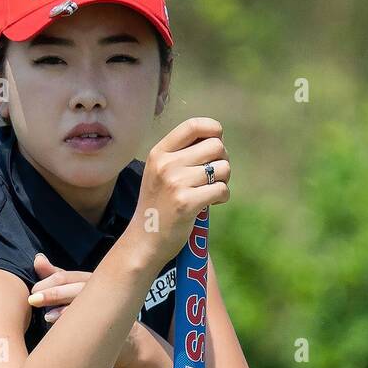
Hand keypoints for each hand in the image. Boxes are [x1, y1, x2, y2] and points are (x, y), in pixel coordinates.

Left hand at [28, 253, 142, 367]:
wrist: (128, 340)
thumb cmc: (95, 312)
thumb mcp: (75, 292)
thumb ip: (56, 276)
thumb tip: (38, 258)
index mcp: (88, 279)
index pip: (66, 276)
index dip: (48, 281)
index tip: (33, 290)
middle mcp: (100, 288)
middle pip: (75, 287)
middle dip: (53, 293)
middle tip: (33, 299)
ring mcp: (110, 305)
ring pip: (85, 302)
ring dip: (64, 309)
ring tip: (46, 316)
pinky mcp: (117, 323)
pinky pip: (97, 322)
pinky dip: (79, 323)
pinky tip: (65, 328)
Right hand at [126, 117, 230, 267]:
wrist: (144, 241)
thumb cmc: (158, 207)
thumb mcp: (160, 173)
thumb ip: (181, 155)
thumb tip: (217, 140)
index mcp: (160, 153)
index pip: (193, 126)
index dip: (214, 130)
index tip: (216, 144)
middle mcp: (166, 164)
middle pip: (216, 146)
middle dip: (222, 160)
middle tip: (214, 176)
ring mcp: (176, 183)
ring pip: (223, 169)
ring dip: (223, 181)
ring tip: (211, 192)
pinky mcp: (186, 203)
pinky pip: (221, 190)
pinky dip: (222, 197)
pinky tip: (212, 204)